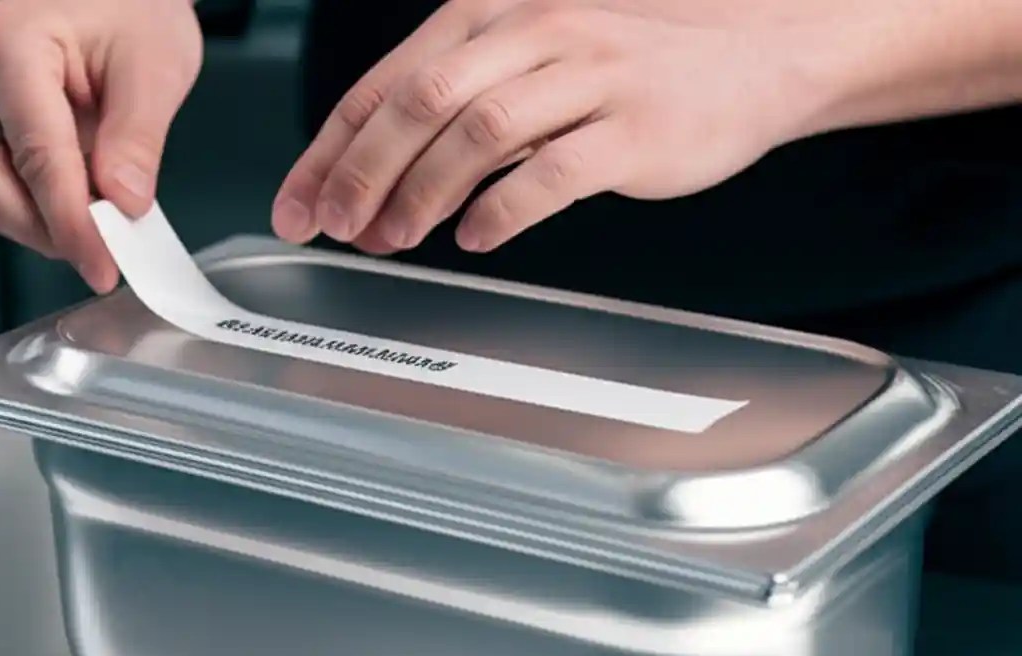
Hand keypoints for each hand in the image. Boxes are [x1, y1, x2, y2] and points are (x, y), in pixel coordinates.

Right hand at [0, 0, 202, 291]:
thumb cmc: (133, 9)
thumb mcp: (156, 66)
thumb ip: (137, 139)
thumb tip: (123, 206)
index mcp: (7, 44)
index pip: (36, 158)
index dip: (71, 224)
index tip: (103, 266)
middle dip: (47, 230)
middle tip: (107, 251)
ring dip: (36, 223)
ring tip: (97, 213)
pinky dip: (25, 209)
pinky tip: (70, 201)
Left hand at [271, 0, 826, 254]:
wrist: (751, 57)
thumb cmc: (629, 68)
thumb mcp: (531, 63)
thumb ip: (458, 111)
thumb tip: (378, 184)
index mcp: (493, 12)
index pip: (387, 82)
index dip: (331, 149)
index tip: (299, 203)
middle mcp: (534, 30)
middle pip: (419, 100)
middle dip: (361, 172)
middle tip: (336, 225)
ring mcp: (587, 75)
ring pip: (477, 132)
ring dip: (420, 193)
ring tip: (395, 237)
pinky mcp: (633, 127)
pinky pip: (551, 171)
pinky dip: (501, 209)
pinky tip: (476, 235)